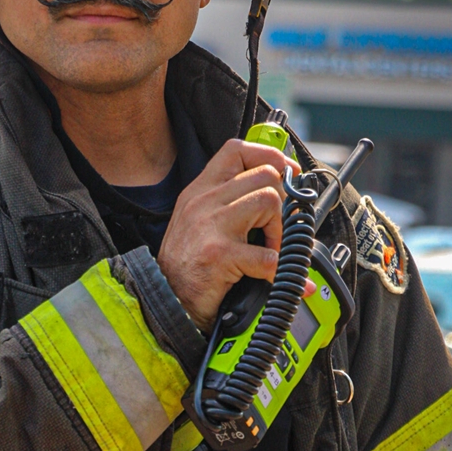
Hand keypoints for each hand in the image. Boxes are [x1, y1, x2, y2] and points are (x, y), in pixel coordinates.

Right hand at [157, 139, 312, 333]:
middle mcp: (204, 201)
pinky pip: (267, 256)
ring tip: (270, 250)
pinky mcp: (219, 254)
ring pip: (269, 202)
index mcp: (201, 190)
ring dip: (280, 231)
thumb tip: (278, 191)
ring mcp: (211, 225)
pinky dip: (281, 271)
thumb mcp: (199, 220)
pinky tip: (275, 278)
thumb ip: (229, 201)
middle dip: (282, 203)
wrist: (164, 300)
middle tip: (276, 229)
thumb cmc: (187, 263)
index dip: (270, 158)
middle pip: (265, 176)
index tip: (287, 175)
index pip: (237, 150)